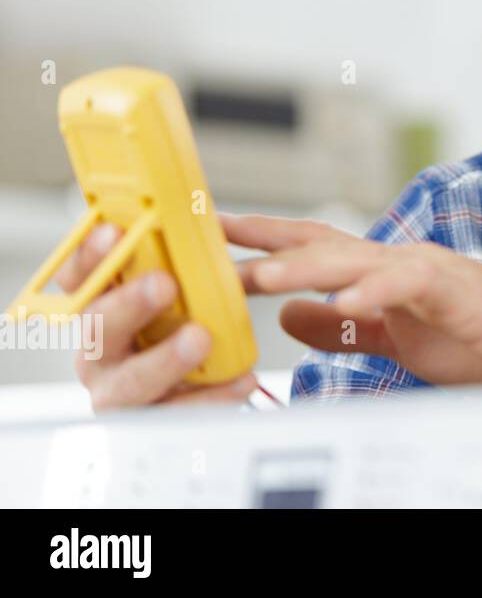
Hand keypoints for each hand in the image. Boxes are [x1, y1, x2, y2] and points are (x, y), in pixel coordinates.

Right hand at [56, 223, 256, 410]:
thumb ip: (183, 265)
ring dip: (165, 358)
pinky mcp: (152, 424)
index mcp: (103, 311)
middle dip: (129, 304)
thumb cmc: (185, 330)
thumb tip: (206, 219)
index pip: (80, 281)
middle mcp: (101, 352)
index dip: (91, 257)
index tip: (115, 232)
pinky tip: (241, 378)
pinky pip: (177, 414)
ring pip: (130, 380)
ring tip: (200, 338)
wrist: (207, 393)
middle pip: (97, 328)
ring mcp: (121, 392)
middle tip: (163, 284)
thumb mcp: (186, 293)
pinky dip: (211, 396)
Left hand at [223, 214, 481, 384]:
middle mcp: (398, 260)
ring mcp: (425, 269)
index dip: (264, 242)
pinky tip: (345, 301)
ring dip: (305, 267)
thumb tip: (293, 315)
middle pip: (322, 242)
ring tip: (260, 274)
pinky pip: (406, 286)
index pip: (313, 250)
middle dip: (266, 238)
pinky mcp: (452, 288)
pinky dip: (374, 292)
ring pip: (355, 260)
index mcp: (383, 272)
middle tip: (215, 232)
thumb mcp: (396, 337)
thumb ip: (347, 325)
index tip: (216, 236)